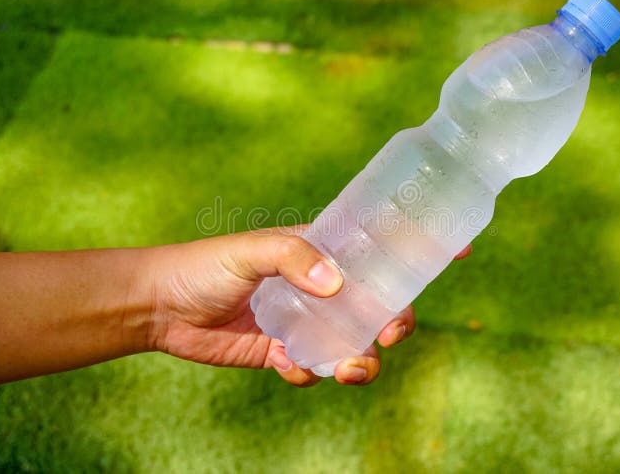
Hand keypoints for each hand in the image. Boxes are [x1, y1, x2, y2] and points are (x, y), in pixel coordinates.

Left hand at [144, 226, 470, 386]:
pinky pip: (316, 368)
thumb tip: (337, 285)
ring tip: (350, 367)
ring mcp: (306, 322)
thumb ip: (294, 257)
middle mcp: (321, 288)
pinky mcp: (284, 353)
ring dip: (363, 359)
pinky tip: (286, 363)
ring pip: (356, 343)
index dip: (419, 248)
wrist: (162, 306)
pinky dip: (311, 372)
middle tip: (390, 332)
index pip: (379, 247)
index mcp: (322, 253)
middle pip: (379, 304)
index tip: (458, 249)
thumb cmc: (207, 265)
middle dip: (397, 320)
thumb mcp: (251, 249)